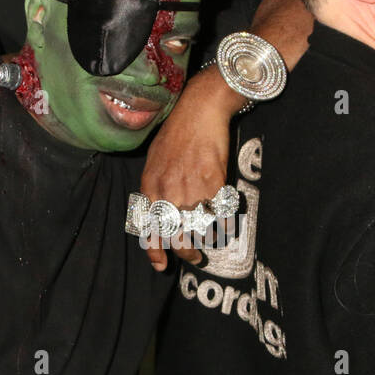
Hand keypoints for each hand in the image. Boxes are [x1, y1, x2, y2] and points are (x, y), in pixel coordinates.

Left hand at [139, 68, 239, 270]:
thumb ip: (155, 188)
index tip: (161, 264)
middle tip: (194, 255)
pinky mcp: (213, 182)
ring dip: (206, 239)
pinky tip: (225, 223)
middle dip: (186, 251)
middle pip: (175, 235)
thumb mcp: (155, 161)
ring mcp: (191, 188)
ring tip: (210, 240)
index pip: (149, 226)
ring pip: (198, 228)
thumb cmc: (177, 134)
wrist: (199, 110)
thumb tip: (159, 214)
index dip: (154, 249)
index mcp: (150, 186)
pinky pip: (219, 214)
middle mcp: (168, 190)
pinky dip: (224, 223)